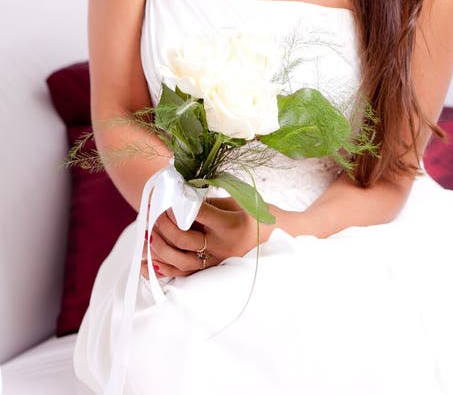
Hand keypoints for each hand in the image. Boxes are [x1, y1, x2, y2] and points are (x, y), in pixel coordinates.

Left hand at [140, 196, 274, 279]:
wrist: (284, 237)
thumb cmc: (262, 214)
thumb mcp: (238, 201)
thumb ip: (209, 203)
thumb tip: (181, 201)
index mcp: (230, 225)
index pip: (195, 214)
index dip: (176, 204)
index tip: (167, 196)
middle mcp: (223, 247)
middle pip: (184, 238)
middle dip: (164, 224)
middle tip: (156, 213)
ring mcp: (218, 262)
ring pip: (180, 260)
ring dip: (160, 247)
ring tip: (151, 233)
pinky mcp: (215, 271)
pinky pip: (185, 275)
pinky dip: (166, 269)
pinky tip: (150, 263)